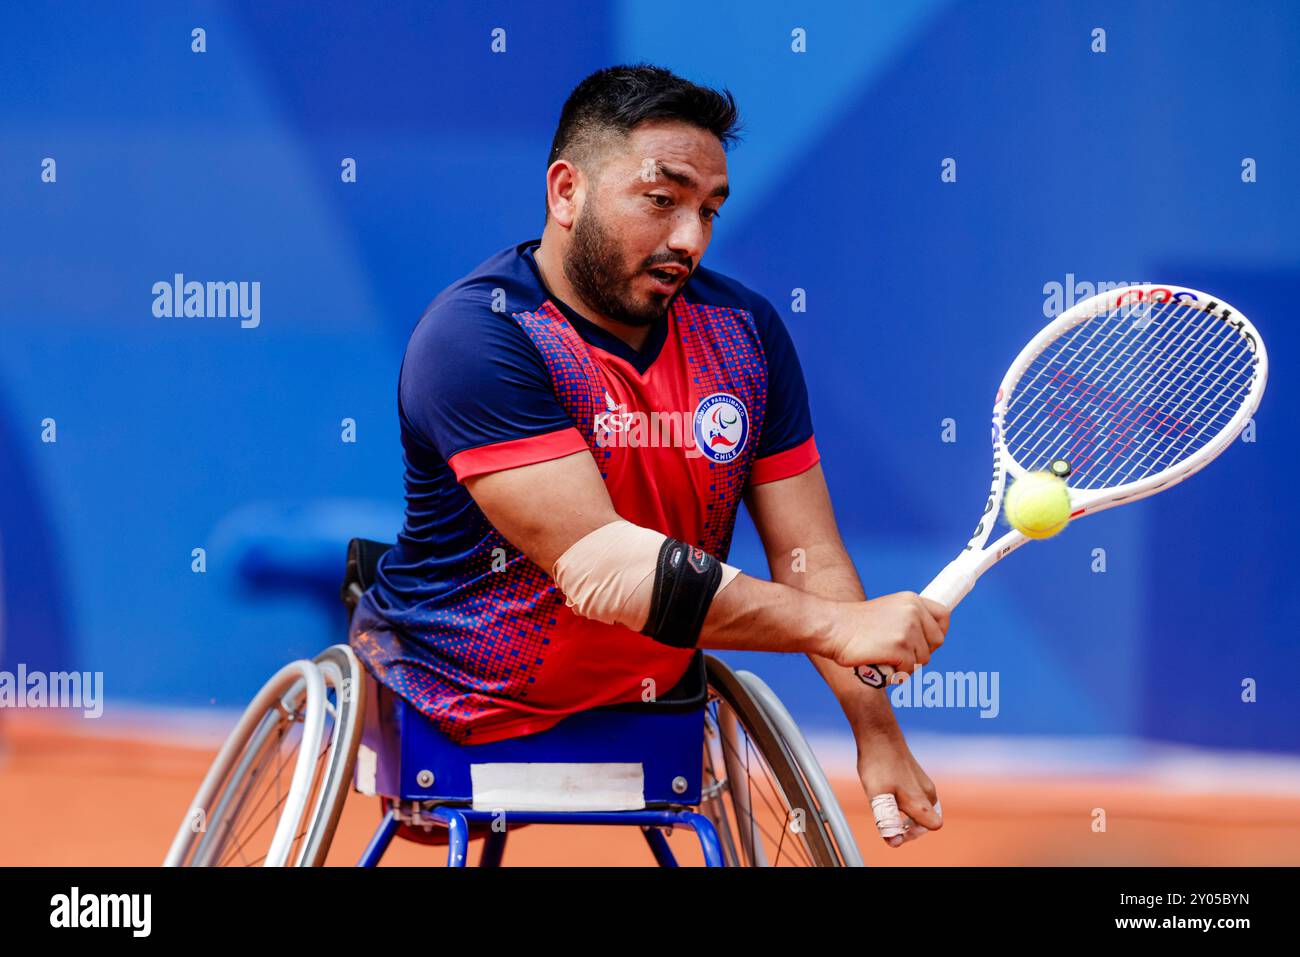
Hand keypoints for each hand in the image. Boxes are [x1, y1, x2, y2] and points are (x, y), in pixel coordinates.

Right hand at [820, 592, 949, 679]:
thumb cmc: (853, 624)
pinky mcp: (900, 648)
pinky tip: (880, 665)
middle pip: (937, 641)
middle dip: (922, 652)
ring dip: (906, 665)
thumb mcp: (887, 610)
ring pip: (923, 659)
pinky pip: (908, 670)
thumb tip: (925, 639)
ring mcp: (907, 630)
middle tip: (901, 655)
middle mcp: (913, 612)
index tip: (930, 642)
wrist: (832, 627)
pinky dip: (896, 673)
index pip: (943, 615)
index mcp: (911, 599)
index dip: (939, 632)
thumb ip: (907, 618)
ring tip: (885, 659)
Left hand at [855, 726, 942, 846]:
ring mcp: (924, 782)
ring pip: (922, 806)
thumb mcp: (878, 796)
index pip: (934, 826)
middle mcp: (927, 792)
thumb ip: (887, 820)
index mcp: (921, 800)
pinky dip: (906, 800)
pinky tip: (889, 790)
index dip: (914, 833)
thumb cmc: (878, 763)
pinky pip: (917, 795)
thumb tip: (894, 842)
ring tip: (886, 802)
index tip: (895, 827)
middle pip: (927, 819)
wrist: (879, 734)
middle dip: (909, 825)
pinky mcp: (917, 774)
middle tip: (888, 817)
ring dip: (907, 812)